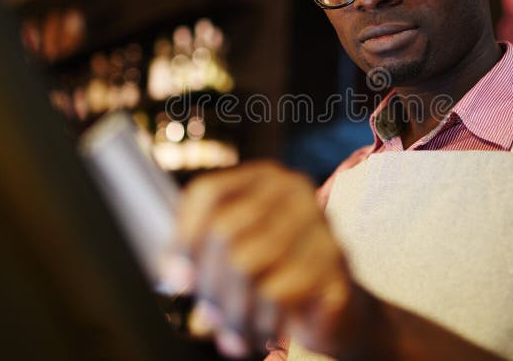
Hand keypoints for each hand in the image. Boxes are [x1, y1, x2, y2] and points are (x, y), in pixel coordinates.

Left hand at [169, 160, 352, 357]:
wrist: (337, 312)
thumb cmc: (276, 279)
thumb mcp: (230, 261)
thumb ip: (196, 258)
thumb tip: (175, 274)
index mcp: (264, 180)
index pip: (207, 193)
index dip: (184, 238)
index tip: (177, 279)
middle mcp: (294, 191)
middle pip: (224, 231)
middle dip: (208, 286)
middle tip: (209, 319)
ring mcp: (319, 222)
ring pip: (245, 264)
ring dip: (232, 311)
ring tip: (233, 333)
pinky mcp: (334, 261)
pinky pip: (276, 291)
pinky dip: (262, 320)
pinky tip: (264, 333)